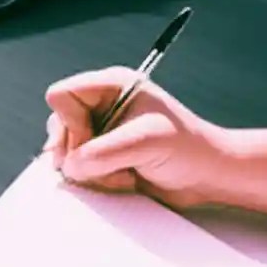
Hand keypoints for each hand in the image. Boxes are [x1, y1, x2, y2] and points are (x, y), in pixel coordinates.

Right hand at [43, 66, 237, 208]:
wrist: (208, 177)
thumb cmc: (189, 149)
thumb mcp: (145, 142)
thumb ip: (103, 152)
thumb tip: (70, 166)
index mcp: (113, 85)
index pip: (62, 95)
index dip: (69, 122)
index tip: (92, 142)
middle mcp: (103, 105)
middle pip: (59, 124)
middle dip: (79, 152)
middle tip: (107, 166)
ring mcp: (102, 132)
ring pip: (67, 151)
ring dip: (89, 170)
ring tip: (122, 174)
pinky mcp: (105, 156)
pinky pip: (79, 169)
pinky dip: (95, 180)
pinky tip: (122, 181)